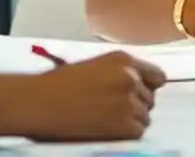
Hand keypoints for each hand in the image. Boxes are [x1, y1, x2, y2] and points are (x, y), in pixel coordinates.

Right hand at [0, 51, 166, 141]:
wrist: (37, 102)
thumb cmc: (56, 85)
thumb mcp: (94, 66)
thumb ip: (119, 72)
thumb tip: (139, 86)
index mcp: (123, 59)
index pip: (157, 76)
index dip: (149, 88)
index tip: (140, 96)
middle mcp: (131, 76)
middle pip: (150, 99)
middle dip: (135, 106)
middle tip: (111, 111)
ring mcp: (129, 100)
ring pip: (145, 117)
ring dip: (130, 121)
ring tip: (104, 119)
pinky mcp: (124, 123)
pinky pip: (138, 131)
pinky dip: (125, 134)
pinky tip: (105, 129)